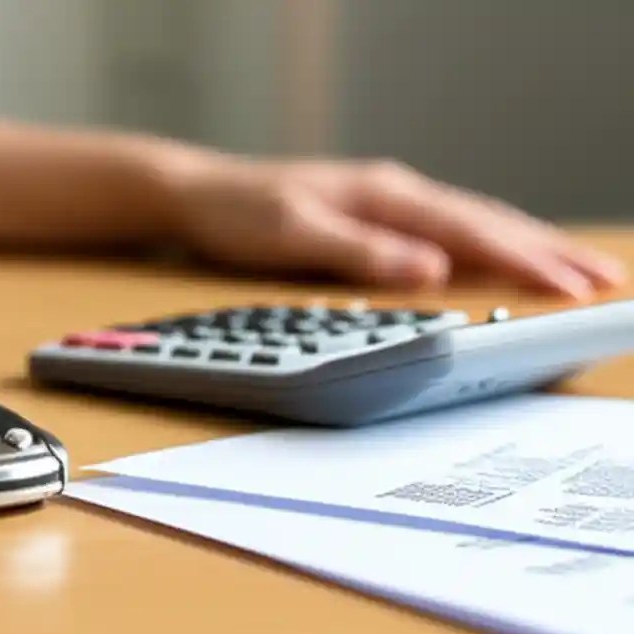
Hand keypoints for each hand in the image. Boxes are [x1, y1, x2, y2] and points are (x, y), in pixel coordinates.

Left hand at [159, 152, 624, 297]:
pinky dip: (488, 242)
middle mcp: (393, 191)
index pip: (470, 229)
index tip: (573, 285)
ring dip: (526, 244)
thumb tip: (431, 269)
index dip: (525, 260)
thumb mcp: (293, 235)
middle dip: (547, 250)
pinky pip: (449, 226)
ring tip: (574, 268)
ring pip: (473, 220)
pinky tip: (501, 254)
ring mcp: (386, 201)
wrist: (196, 194)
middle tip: (605, 280)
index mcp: (383, 195)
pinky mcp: (374, 215)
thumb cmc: (238, 214)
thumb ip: (361, 252)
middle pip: (487, 220)